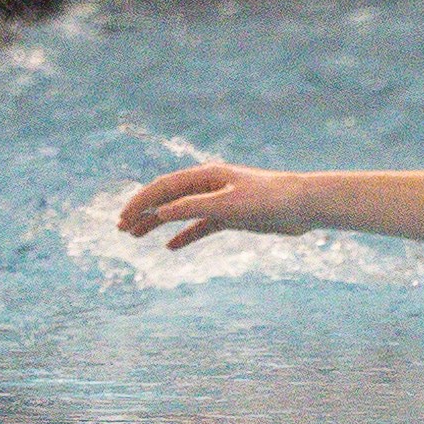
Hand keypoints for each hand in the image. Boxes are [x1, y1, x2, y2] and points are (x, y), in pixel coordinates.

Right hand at [120, 160, 302, 247]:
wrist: (301, 206)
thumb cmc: (267, 199)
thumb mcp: (227, 205)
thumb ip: (193, 207)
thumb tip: (161, 212)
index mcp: (205, 176)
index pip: (163, 188)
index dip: (141, 202)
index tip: (122, 219)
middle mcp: (209, 186)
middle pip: (167, 198)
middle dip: (143, 212)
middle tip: (121, 229)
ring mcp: (219, 201)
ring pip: (180, 213)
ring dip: (157, 223)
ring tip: (136, 236)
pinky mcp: (231, 217)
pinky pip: (200, 227)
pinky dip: (184, 236)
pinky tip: (170, 248)